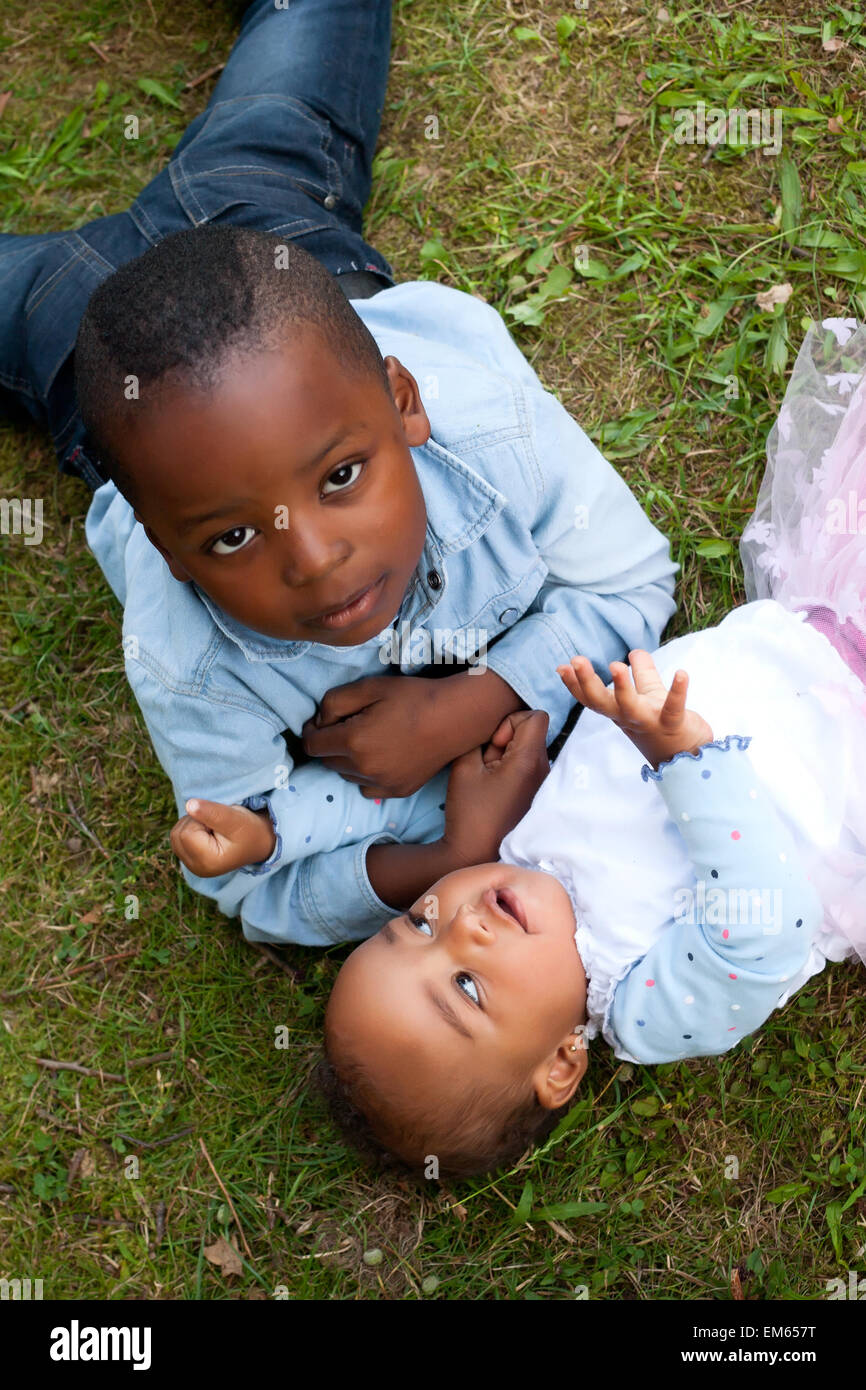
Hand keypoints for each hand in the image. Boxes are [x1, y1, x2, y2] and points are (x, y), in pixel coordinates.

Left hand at [170, 799, 275, 877]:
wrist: (259, 840)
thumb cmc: (250, 829)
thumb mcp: (235, 819)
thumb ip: (212, 812)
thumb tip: (189, 805)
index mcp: (207, 862)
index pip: (186, 833)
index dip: (201, 820)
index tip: (220, 824)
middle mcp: (196, 868)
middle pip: (178, 834)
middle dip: (195, 822)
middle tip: (217, 826)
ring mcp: (192, 866)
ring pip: (176, 834)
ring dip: (192, 825)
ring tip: (214, 829)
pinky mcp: (190, 860)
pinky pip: (178, 838)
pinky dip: (191, 830)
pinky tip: (208, 834)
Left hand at [302, 670, 523, 798]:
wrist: (454, 718)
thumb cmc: (412, 697)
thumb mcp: (368, 687)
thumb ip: (333, 703)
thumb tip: (319, 722)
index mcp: (353, 741)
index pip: (312, 744)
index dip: (312, 730)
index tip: (321, 720)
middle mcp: (364, 768)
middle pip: (327, 761)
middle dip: (330, 743)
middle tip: (348, 724)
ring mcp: (382, 784)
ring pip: (346, 775)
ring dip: (347, 759)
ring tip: (367, 738)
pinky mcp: (397, 791)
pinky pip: (366, 788)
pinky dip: (365, 775)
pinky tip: (379, 757)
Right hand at [442, 709, 549, 864]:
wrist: (475, 854)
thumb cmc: (470, 812)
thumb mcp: (465, 767)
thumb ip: (477, 737)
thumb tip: (489, 729)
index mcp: (529, 761)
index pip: (536, 716)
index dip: (511, 720)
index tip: (494, 743)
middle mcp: (543, 771)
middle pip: (530, 732)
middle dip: (505, 739)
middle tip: (486, 763)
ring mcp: (542, 785)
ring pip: (527, 750)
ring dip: (506, 755)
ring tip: (487, 778)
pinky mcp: (536, 796)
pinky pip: (526, 767)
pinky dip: (510, 770)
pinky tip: (493, 789)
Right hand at [557, 650, 712, 769]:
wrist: (686, 758)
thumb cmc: (663, 725)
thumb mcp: (649, 696)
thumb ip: (642, 673)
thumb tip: (634, 651)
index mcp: (619, 710)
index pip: (591, 698)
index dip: (575, 685)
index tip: (562, 667)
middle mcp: (628, 717)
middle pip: (601, 702)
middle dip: (587, 682)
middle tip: (576, 661)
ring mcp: (649, 721)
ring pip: (630, 707)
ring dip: (621, 687)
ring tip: (616, 665)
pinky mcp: (673, 723)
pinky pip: (674, 707)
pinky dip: (678, 690)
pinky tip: (681, 673)